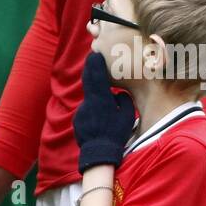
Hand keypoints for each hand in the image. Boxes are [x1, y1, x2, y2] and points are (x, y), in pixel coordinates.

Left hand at [74, 51, 136, 171]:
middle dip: (90, 69)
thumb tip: (119, 94)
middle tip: (92, 58)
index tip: (95, 53)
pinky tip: (99, 121)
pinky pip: (86, 110)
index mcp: (102, 99)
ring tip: (103, 98)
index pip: (96, 76)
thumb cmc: (116, 134)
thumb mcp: (127, 116)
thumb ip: (124, 101)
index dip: (95, 63)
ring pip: (88, 98)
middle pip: (88, 81)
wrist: (99, 153)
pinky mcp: (77, 119)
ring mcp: (81, 111)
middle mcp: (89, 102)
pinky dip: (92, 111)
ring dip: (94, 95)